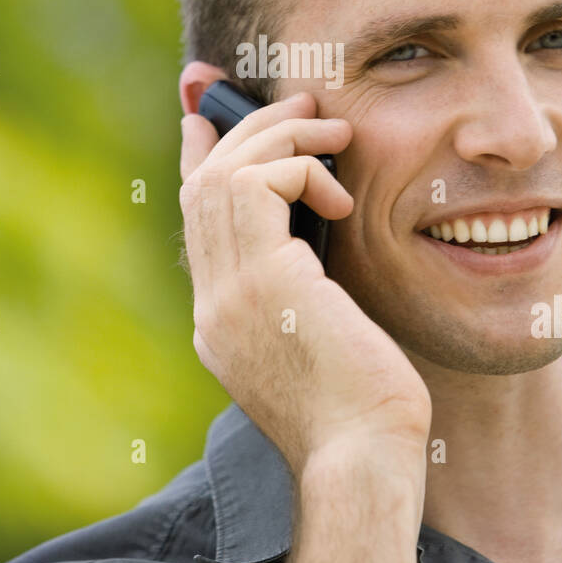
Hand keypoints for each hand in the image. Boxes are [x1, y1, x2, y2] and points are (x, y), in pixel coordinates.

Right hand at [179, 91, 431, 478]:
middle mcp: (212, 304)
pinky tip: (343, 197)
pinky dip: (302, 168)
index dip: (200, 159)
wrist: (364, 462)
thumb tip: (322, 241)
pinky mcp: (264, 281)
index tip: (206, 117)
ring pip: (227, 174)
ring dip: (280, 136)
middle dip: (245, 129)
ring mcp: (228, 293)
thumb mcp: (325, 343)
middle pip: (203, 186)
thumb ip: (306, 294)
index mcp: (221, 320)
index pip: (195, 221)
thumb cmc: (366, 413)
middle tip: (298, 100)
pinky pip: (263, 184)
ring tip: (331, 127)